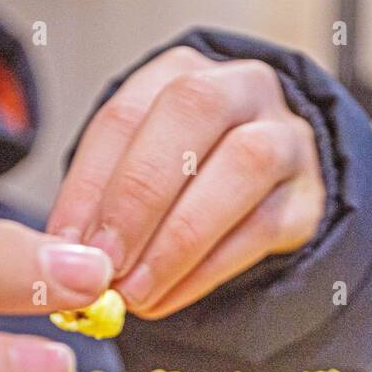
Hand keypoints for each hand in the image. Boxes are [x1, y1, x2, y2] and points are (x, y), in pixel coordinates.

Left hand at [48, 47, 324, 318]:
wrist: (266, 196)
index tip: (63, 245)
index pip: (125, 114)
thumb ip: (104, 205)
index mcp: (179, 73)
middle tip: (103, 266)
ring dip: (178, 239)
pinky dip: (208, 269)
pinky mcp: (308, 197)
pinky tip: (169, 298)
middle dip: (137, 196)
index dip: (88, 184)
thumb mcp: (137, 176)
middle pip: (190, 113)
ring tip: (135, 293)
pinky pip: (264, 226)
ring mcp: (286, 137)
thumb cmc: (186, 183)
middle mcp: (240, 89)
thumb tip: (66, 258)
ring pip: (242, 165)